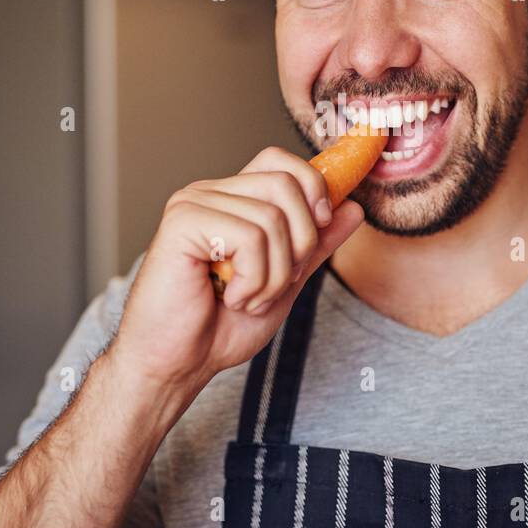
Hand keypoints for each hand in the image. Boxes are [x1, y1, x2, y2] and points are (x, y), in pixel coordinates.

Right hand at [109, 146, 364, 391]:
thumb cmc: (219, 328)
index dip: (314, 188)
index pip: (283, 161)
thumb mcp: (284, 281)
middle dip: (300, 244)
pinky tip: (230, 298)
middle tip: (274, 283)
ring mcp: (194, 203)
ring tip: (246, 298)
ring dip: (274, 275)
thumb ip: (315, 244)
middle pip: (287, 184)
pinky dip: (253, 281)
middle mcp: (211, 192)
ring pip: (273, 218)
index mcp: (232, 200)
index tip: (321, 227)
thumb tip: (352, 208)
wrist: (175, 365)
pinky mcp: (182, 221)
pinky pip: (249, 237)